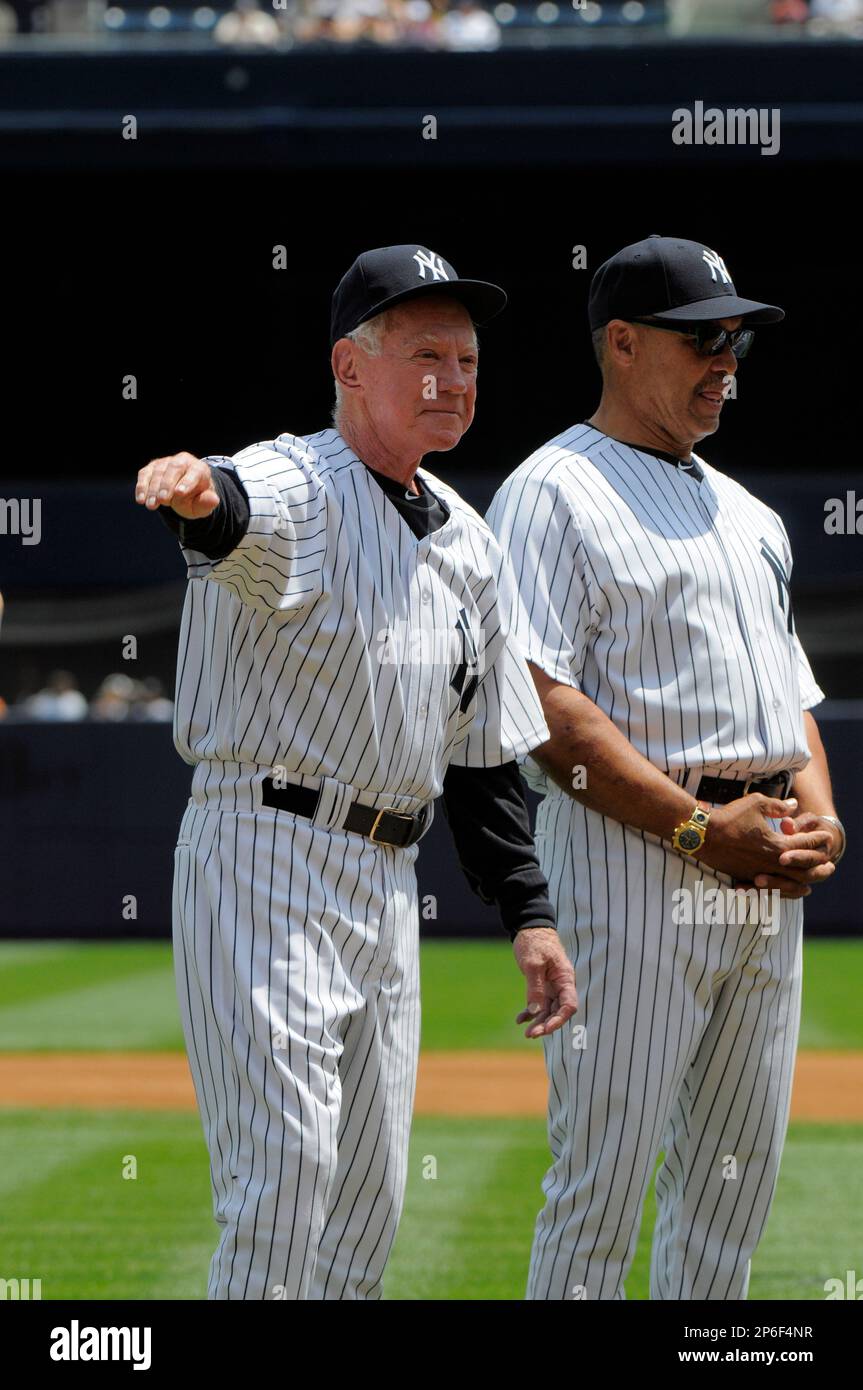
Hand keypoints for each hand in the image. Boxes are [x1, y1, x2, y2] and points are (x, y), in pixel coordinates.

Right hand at [135, 453, 219, 520]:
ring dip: (153, 490)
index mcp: (199, 469)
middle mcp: (182, 461)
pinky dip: (142, 486)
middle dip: (167, 485)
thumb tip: (214, 500)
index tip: (180, 493)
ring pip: (158, 472)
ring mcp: (166, 463)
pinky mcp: (152, 468)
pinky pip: (145, 474)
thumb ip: (207, 503)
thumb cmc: (195, 499)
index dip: (187, 482)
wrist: (184, 494)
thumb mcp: (202, 505)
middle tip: (163, 501)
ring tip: (152, 506)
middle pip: (174, 469)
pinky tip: (141, 499)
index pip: (194, 472)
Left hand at [512, 927, 577, 1038]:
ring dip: (538, 1021)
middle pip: (558, 1011)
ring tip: (526, 1033)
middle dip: (546, 1024)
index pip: (569, 1005)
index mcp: (565, 978)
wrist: (529, 927)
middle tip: (531, 1035)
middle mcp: (561, 984)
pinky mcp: (542, 984)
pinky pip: (538, 1002)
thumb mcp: (533, 964)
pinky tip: (520, 1019)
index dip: (559, 1019)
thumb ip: (535, 988)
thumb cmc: (534, 942)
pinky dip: (530, 1012)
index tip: (545, 1029)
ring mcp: (552, 985)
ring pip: (548, 1009)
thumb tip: (535, 1011)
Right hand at [697, 794, 833, 894]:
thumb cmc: (729, 817)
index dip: (817, 840)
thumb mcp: (756, 803)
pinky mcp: (746, 878)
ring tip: (813, 883)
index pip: (805, 845)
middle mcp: (770, 862)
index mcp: (776, 845)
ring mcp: (758, 872)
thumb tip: (794, 806)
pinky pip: (771, 889)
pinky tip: (785, 889)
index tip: (826, 837)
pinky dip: (783, 890)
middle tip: (830, 866)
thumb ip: (778, 806)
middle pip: (804, 870)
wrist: (702, 835)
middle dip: (819, 868)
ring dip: (804, 883)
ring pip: (789, 884)